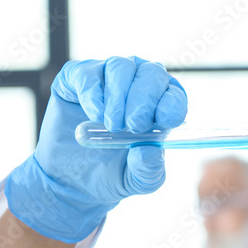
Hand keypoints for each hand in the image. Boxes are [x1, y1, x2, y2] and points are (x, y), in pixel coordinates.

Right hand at [5, 57, 187, 242]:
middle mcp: (138, 85)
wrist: (71, 180)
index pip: (175, 94)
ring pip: (121, 66)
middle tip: (133, 126)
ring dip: (119, 96)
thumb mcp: (136, 182)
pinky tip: (94, 114)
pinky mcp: (77, 78)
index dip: (172, 103)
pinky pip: (88, 73)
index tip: (164, 121)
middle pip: (151, 72)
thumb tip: (150, 150)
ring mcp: (107, 78)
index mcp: (160, 107)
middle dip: (144, 99)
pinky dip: (93, 92)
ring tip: (111, 125)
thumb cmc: (112, 173)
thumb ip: (148, 170)